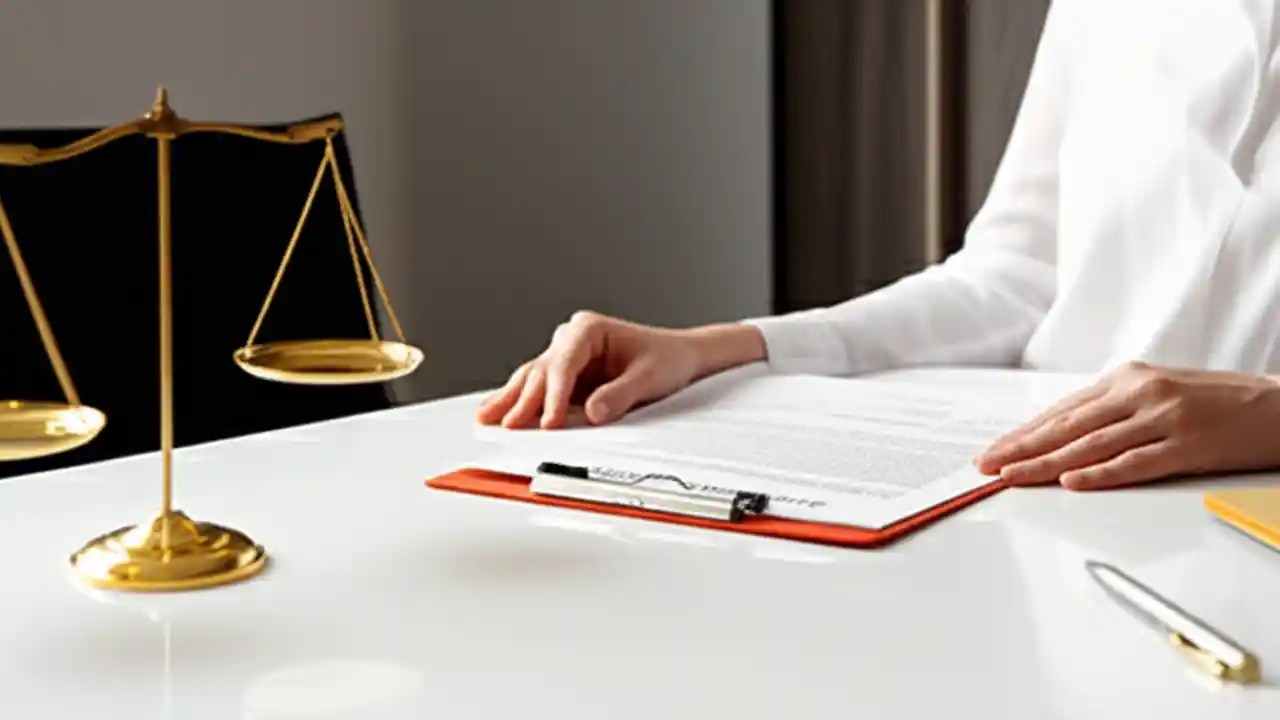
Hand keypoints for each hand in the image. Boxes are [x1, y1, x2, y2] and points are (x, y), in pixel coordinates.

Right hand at [476, 311, 765, 428]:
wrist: (679, 357)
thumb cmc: (666, 359)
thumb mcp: (650, 378)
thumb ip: (621, 395)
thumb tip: (593, 412)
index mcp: (589, 329)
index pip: (564, 363)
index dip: (555, 395)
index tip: (550, 422)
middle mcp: (571, 339)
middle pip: (541, 371)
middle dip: (524, 400)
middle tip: (509, 426)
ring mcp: (565, 357)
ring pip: (532, 379)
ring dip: (511, 400)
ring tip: (486, 418)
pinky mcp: (566, 378)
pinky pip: (538, 390)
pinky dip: (519, 402)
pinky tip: (496, 413)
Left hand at [975, 362, 1279, 489]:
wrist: (1279, 406)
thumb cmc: (1217, 402)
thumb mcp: (1157, 393)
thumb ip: (1113, 409)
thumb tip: (1062, 435)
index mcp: (1128, 378)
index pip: (1062, 410)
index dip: (1023, 432)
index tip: (994, 449)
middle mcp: (1141, 392)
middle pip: (1067, 426)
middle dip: (1021, 448)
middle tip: (987, 465)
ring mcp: (1164, 418)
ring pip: (1091, 445)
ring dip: (1045, 463)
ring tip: (1013, 476)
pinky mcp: (1189, 445)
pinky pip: (1136, 463)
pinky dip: (1100, 473)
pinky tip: (1071, 481)